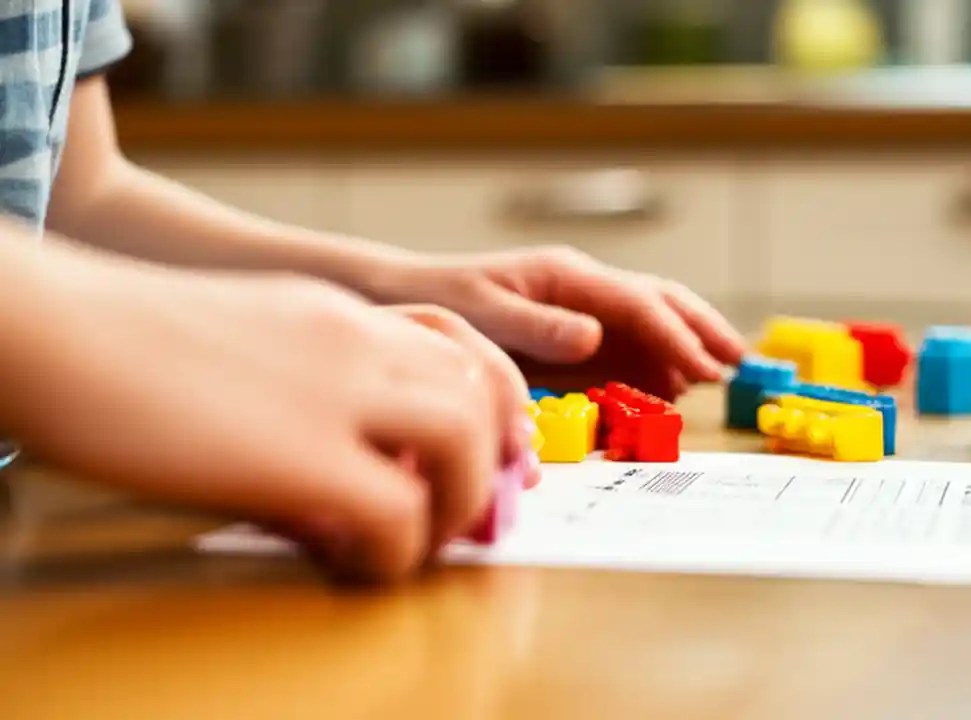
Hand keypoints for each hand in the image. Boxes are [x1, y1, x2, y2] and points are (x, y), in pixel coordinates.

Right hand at [7, 249, 531, 582]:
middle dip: (494, 459)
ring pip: (465, 439)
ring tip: (420, 541)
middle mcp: (354, 339)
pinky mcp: (300, 453)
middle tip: (472, 513)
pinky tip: (358, 563)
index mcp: (339, 312)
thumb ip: (310, 388)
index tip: (498, 453)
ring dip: (459, 502)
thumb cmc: (123, 345)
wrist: (54, 330)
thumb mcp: (245, 342)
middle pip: (481, 389)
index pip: (460, 343)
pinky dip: (398, 551)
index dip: (497, 403)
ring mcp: (334, 389)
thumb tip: (343, 471)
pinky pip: (399, 512)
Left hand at [372, 247, 746, 398]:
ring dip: (687, 348)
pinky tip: (674, 388)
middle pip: (660, 301)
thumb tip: (596, 336)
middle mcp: (582, 289)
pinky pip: (625, 350)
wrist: (400, 300)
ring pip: (650, 326)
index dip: (677, 335)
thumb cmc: (434, 303)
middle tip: (742, 363)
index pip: (638, 303)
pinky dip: (656, 366)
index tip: (707, 368)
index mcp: (566, 276)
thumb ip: (537, 327)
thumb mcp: (480, 315)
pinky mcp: (572, 338)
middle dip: (703, 329)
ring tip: (722, 376)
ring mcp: (580, 313)